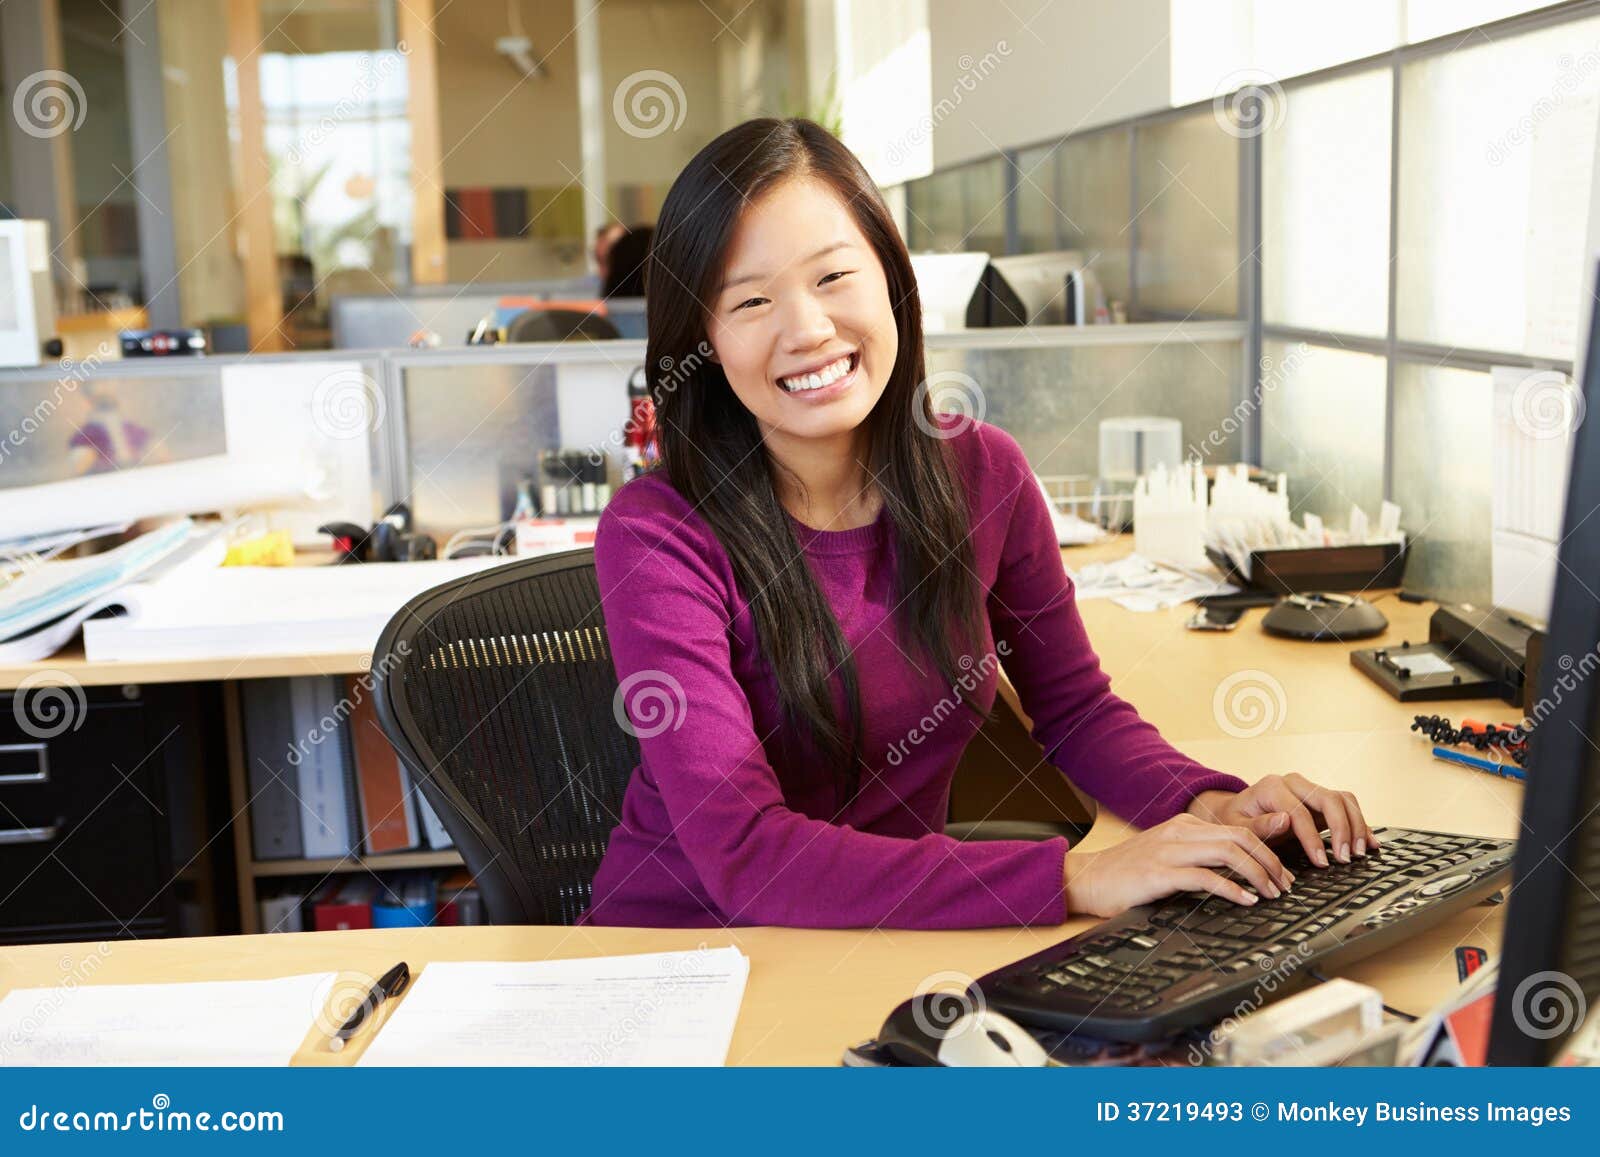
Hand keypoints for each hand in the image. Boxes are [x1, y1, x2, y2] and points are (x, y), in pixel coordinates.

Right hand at [1061, 813, 1295, 918]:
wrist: (1085, 879)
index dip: (1268, 850)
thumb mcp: (1166, 856)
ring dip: (1259, 874)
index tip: (1283, 872)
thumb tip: (1236, 869)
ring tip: (1272, 893)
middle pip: (1241, 836)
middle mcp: (1180, 832)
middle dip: (1271, 860)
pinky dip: (1232, 890)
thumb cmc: (1125, 874)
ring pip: (1229, 853)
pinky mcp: (1159, 873)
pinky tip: (1245, 901)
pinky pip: (1205, 878)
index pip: (1238, 829)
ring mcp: (1169, 851)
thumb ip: (1198, 856)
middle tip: (1286, 884)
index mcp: (1183, 825)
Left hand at [1185, 773, 1379, 867]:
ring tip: (1359, 853)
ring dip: (1356, 825)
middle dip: (1342, 829)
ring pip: (1343, 799)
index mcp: (1271, 787)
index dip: (1312, 838)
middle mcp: (1294, 783)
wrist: (1237, 811)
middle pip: (1328, 799)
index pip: (1299, 812)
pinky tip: (1369, 842)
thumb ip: (1259, 826)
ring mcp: (1310, 789)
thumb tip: (1284, 821)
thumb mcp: (1237, 826)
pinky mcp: (1320, 799)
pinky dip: (1360, 822)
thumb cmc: (1236, 820)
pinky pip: (1346, 805)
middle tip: (1345, 858)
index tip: (1321, 862)